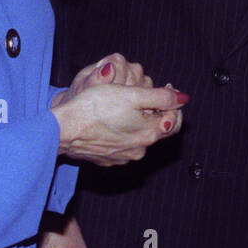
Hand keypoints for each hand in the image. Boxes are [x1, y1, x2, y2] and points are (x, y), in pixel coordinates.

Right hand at [50, 52, 187, 165]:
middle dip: (156, 112)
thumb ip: (161, 96)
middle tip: (147, 95)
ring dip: (139, 122)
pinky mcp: (107, 159)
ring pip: (139, 137)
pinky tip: (112, 120)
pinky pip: (122, 144)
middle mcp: (139, 150)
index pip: (173, 122)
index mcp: (149, 134)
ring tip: (128, 105)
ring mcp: (123, 157)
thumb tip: (183, 97)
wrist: (64, 129)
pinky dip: (123, 132)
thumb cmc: (95, 108)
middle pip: (156, 129)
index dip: (174, 104)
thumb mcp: (132, 94)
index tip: (167, 88)